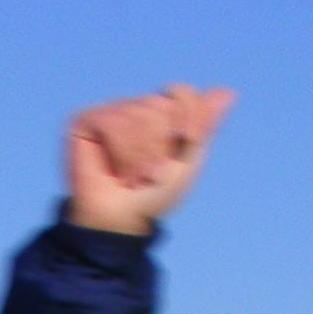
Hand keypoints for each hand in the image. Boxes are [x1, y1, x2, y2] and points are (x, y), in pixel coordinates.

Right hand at [64, 84, 236, 236]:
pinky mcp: (83, 122)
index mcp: (156, 113)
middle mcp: (131, 108)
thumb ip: (204, 126)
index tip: (187, 142)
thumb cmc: (153, 197)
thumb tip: (230, 91)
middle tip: (150, 171)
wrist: (121, 222)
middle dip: (162, 143)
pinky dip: (123, 153)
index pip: (178, 92)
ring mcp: (106, 113)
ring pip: (137, 114)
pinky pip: (114, 123)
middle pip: (159, 104)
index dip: (188, 116)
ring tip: (133, 176)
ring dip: (142, 154)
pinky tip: (116, 171)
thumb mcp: (187, 162)